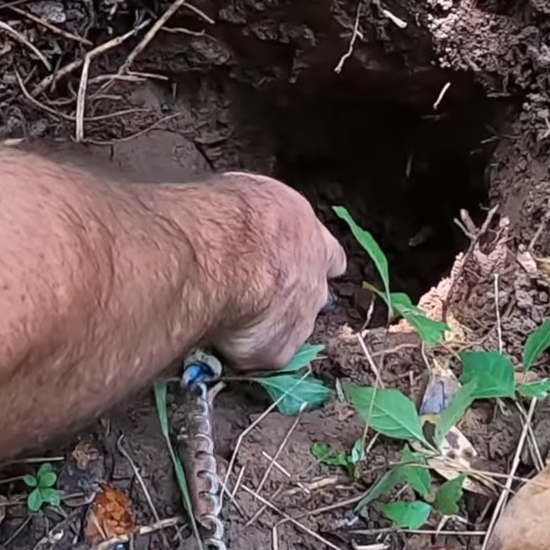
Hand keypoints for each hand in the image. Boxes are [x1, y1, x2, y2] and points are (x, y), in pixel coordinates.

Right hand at [202, 173, 346, 370]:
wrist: (220, 253)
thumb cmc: (231, 214)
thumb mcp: (254, 195)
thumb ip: (264, 219)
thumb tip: (248, 222)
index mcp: (313, 240)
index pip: (330, 257)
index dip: (312, 263)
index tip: (292, 265)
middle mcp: (315, 283)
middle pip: (312, 296)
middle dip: (289, 299)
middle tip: (252, 293)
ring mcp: (301, 321)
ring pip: (288, 330)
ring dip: (265, 327)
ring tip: (228, 317)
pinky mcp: (276, 351)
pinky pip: (259, 355)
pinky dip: (241, 349)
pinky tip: (218, 335)